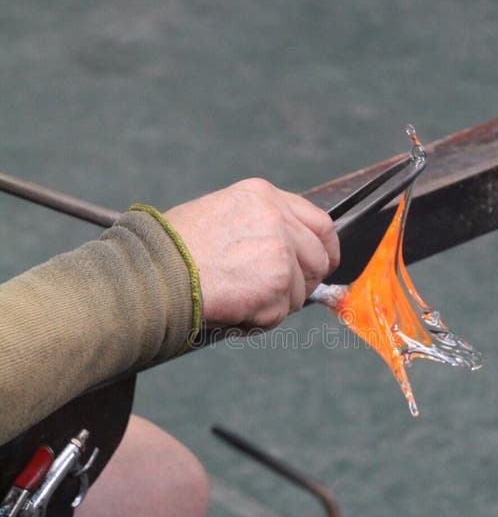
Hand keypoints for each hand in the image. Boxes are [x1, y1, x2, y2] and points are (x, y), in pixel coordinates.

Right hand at [165, 178, 339, 327]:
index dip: (324, 249)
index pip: (318, 222)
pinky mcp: (276, 285)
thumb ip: (257, 225)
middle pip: (317, 259)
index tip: (321, 265)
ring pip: (298, 291)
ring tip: (236, 298)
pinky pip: (280, 314)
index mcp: (263, 195)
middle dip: (302, 283)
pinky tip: (231, 309)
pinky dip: (257, 321)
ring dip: (272, 304)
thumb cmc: (172, 249)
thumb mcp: (219, 214)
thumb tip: (287, 251)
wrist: (154, 273)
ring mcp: (280, 252)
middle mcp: (277, 218)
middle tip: (275, 296)